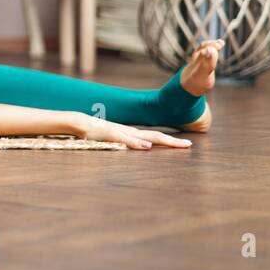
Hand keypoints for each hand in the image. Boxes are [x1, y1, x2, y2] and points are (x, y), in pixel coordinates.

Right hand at [76, 114, 191, 150]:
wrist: (79, 122)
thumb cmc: (94, 132)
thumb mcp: (113, 140)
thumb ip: (125, 143)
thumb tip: (139, 147)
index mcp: (132, 133)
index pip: (155, 137)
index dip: (170, 141)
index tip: (185, 144)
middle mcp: (130, 131)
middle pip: (156, 135)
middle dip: (173, 141)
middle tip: (189, 145)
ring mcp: (121, 132)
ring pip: (146, 136)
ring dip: (163, 141)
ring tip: (178, 145)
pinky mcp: (111, 134)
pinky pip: (126, 139)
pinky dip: (137, 143)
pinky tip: (146, 146)